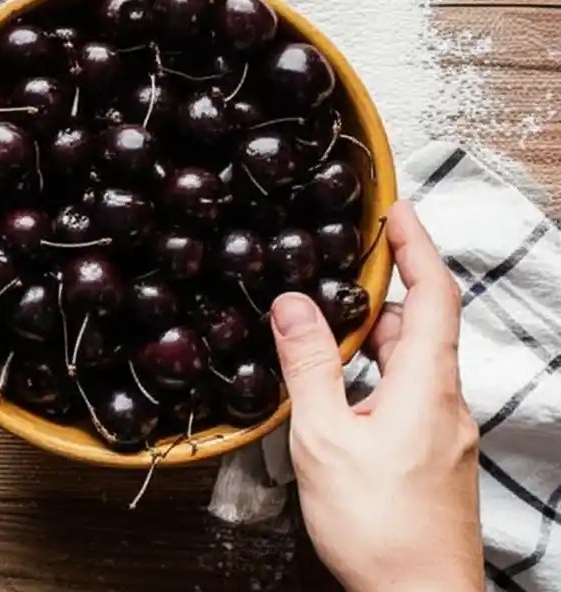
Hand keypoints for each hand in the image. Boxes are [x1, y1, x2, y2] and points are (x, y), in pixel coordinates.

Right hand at [270, 200, 482, 591]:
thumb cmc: (378, 528)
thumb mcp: (325, 438)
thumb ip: (310, 366)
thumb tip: (294, 305)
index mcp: (428, 386)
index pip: (434, 295)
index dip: (417, 247)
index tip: (397, 211)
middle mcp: (446, 404)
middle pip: (422, 328)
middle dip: (380, 296)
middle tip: (336, 272)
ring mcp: (442, 434)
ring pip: (411, 367)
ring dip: (372, 343)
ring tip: (323, 333)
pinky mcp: (432, 460)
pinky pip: (407, 398)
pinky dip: (374, 379)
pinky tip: (338, 397)